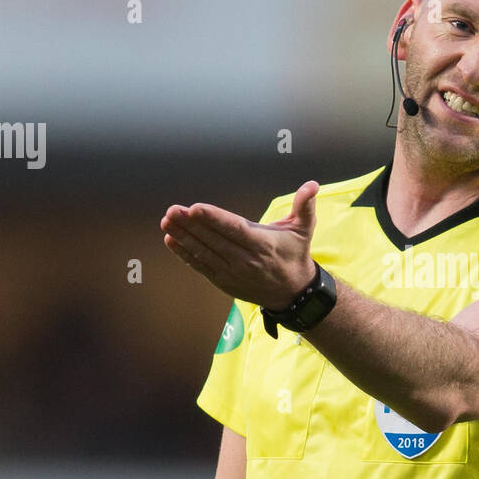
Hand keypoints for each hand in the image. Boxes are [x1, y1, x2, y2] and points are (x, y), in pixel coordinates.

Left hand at [161, 181, 318, 308]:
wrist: (292, 293)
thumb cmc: (295, 254)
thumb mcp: (304, 230)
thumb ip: (305, 206)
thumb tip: (312, 184)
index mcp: (262, 244)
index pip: (234, 229)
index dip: (214, 218)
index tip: (195, 208)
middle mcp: (245, 260)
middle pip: (214, 240)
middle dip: (191, 225)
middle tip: (173, 210)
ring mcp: (232, 272)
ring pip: (203, 253)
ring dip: (183, 237)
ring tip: (167, 221)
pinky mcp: (223, 280)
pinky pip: (200, 266)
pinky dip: (185, 254)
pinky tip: (171, 240)